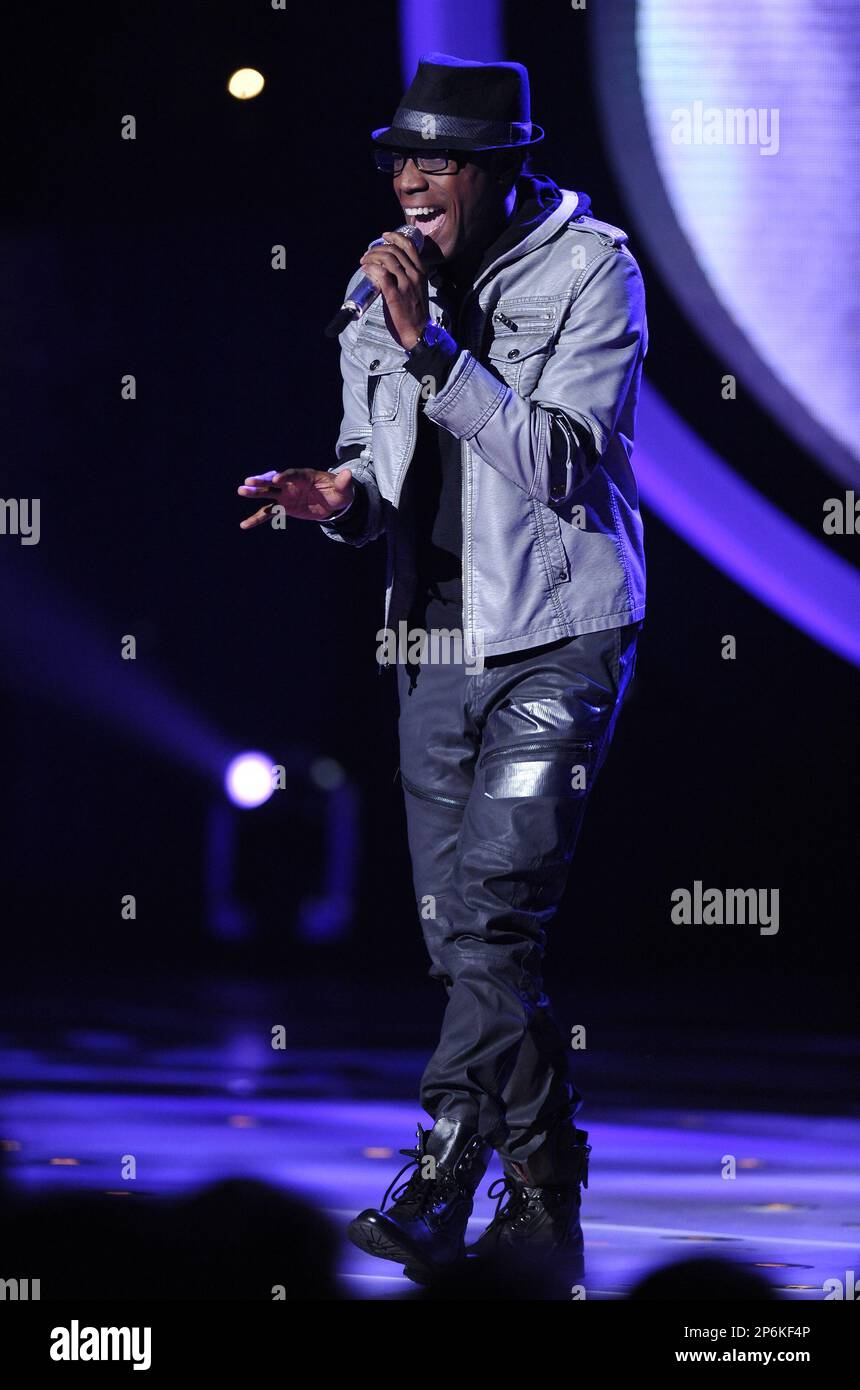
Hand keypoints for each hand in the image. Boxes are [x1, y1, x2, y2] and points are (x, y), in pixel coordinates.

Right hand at [237, 468, 353, 527]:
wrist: (333, 502)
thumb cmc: (339, 492)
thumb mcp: (343, 489)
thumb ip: (343, 483)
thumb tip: (348, 475)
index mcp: (305, 476)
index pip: (293, 475)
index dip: (285, 476)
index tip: (277, 478)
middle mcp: (292, 484)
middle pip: (275, 482)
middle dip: (262, 482)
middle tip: (248, 482)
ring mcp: (286, 495)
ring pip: (268, 495)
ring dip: (255, 494)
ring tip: (241, 491)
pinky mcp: (284, 507)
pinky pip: (268, 513)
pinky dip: (256, 519)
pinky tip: (244, 525)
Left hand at [359, 230, 428, 348]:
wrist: (419, 332)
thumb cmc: (415, 313)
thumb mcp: (416, 289)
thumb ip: (405, 277)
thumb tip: (386, 270)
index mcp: (421, 272)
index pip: (409, 246)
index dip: (395, 237)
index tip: (385, 236)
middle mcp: (414, 274)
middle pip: (394, 250)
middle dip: (377, 249)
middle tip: (367, 254)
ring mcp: (405, 283)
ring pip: (387, 259)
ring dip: (372, 257)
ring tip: (364, 261)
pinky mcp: (395, 294)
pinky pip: (381, 273)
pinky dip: (371, 268)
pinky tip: (365, 269)